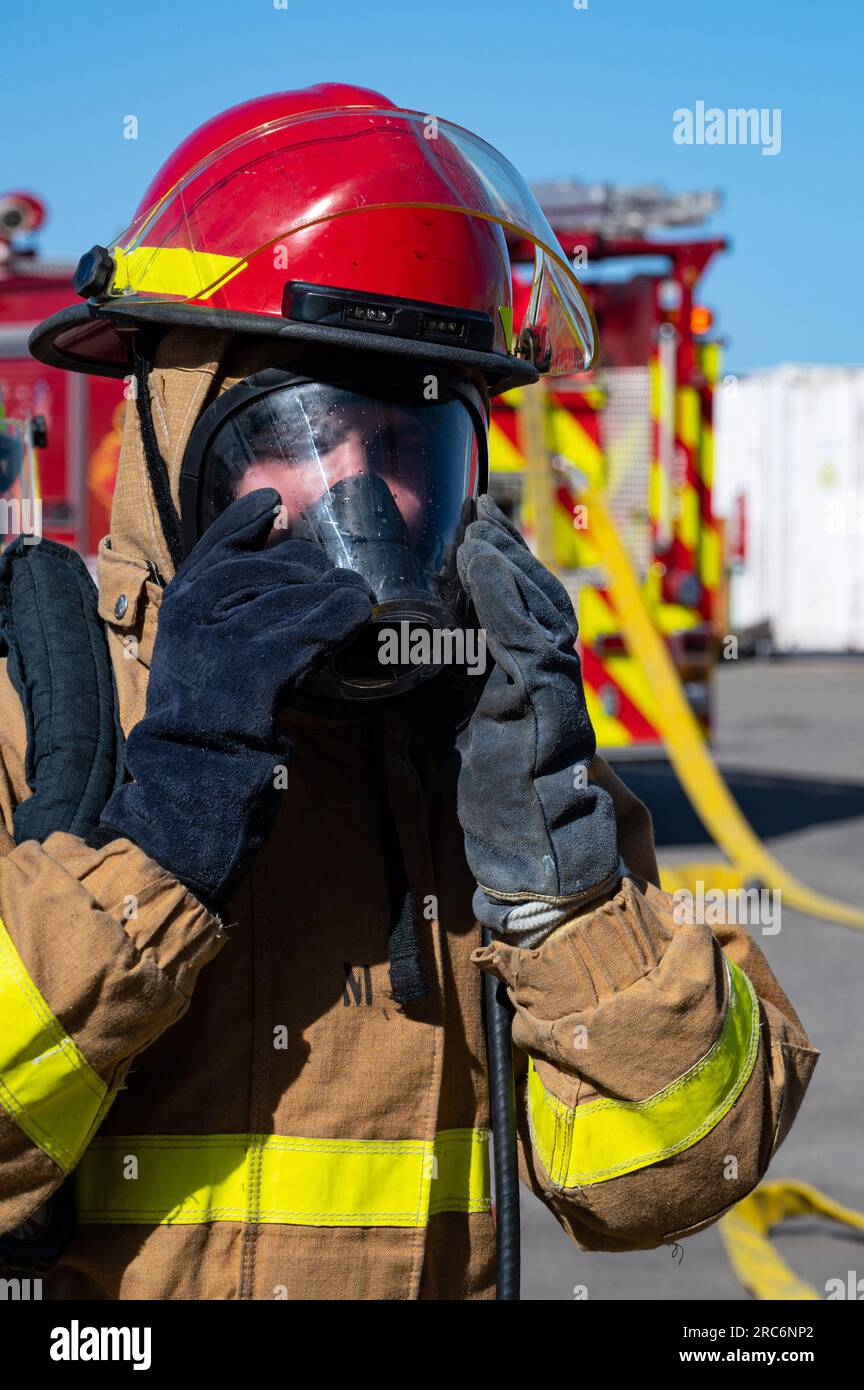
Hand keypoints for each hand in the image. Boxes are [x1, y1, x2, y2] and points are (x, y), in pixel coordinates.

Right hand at [99, 489, 371, 904]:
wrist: (189, 782)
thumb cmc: (206, 719)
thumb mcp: (201, 653)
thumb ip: (226, 609)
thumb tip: (280, 552)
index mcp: (178, 605)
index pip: (217, 544)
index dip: (247, 520)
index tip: (276, 505)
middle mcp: (193, 614)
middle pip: (269, 567)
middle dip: (309, 569)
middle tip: (334, 584)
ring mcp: (221, 641)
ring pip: (294, 596)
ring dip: (334, 593)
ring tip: (355, 599)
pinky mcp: (252, 672)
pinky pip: (306, 631)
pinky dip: (336, 620)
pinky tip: (355, 617)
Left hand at [455, 495, 617, 912]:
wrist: (536, 859)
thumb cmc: (497, 799)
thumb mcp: (456, 726)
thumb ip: (443, 683)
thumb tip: (399, 643)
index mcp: (531, 680)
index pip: (523, 608)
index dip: (502, 564)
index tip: (473, 525)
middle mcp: (550, 677)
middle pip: (536, 595)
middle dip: (506, 548)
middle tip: (478, 507)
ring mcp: (552, 689)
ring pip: (537, 607)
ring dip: (504, 560)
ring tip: (476, 523)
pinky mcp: (544, 705)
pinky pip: (527, 637)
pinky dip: (502, 594)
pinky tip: (478, 562)